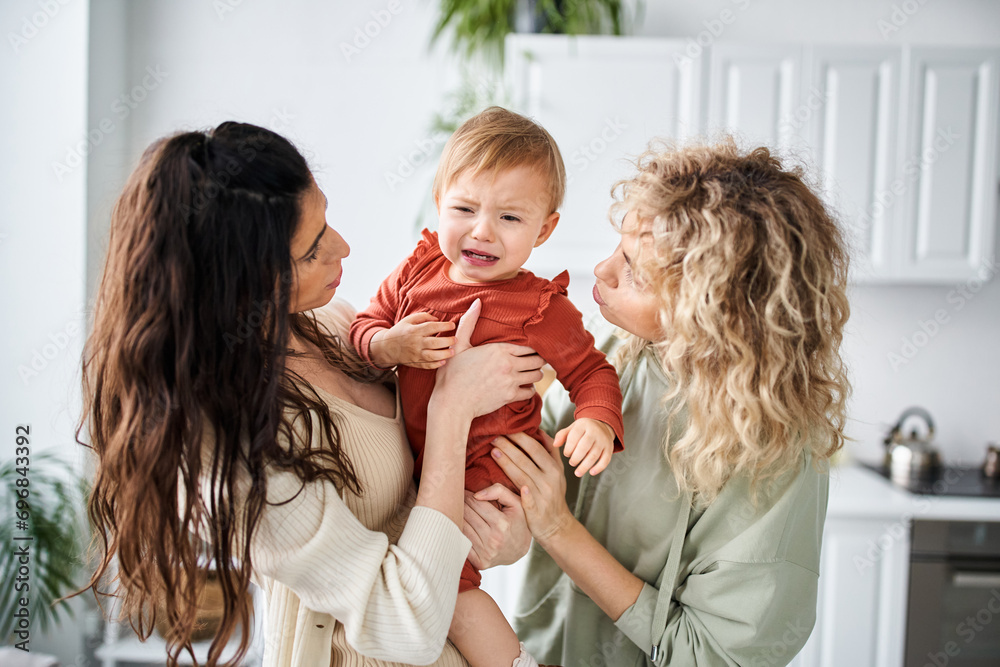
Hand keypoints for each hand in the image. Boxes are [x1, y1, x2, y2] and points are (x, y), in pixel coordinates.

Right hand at [369, 312, 455, 368]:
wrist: (387, 347)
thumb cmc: (401, 331)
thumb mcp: (408, 320)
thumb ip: (423, 316)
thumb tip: (437, 319)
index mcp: (414, 331)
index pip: (431, 327)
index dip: (444, 326)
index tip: (452, 325)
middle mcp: (415, 343)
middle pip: (434, 343)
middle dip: (447, 341)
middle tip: (455, 340)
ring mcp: (415, 354)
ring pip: (431, 356)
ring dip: (444, 354)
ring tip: (452, 352)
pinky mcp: (414, 363)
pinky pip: (426, 366)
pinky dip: (436, 365)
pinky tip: (443, 361)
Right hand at [432, 300, 543, 418]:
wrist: (451, 402)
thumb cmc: (452, 373)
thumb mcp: (458, 344)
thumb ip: (469, 322)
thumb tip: (477, 302)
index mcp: (498, 349)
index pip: (529, 345)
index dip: (533, 347)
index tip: (532, 349)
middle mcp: (508, 364)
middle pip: (538, 360)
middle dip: (538, 360)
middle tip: (534, 360)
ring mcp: (510, 381)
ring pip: (537, 375)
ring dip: (535, 373)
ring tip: (529, 372)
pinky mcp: (510, 396)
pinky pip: (530, 392)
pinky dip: (529, 389)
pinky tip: (522, 386)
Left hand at [462, 486, 530, 568]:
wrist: (520, 550)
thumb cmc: (517, 522)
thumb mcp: (516, 503)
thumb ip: (499, 491)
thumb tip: (476, 494)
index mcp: (503, 524)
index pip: (476, 503)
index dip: (468, 495)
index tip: (464, 492)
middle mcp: (494, 539)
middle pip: (467, 515)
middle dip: (461, 504)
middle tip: (458, 499)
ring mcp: (486, 552)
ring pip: (462, 528)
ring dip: (457, 517)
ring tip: (457, 511)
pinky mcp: (480, 562)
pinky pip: (462, 543)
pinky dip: (458, 533)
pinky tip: (460, 526)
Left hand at [488, 431, 574, 544]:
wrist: (557, 525)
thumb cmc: (553, 495)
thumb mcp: (558, 473)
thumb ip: (550, 453)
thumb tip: (540, 431)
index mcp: (554, 469)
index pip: (536, 449)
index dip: (521, 438)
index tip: (507, 429)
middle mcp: (549, 480)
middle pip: (526, 459)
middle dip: (509, 446)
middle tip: (494, 436)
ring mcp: (542, 495)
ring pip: (521, 475)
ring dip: (505, 462)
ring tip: (493, 451)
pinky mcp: (534, 510)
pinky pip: (525, 499)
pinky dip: (518, 490)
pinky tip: (503, 482)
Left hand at [554, 418, 614, 476]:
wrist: (603, 425)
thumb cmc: (584, 429)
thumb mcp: (572, 428)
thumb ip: (562, 435)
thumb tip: (555, 444)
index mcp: (583, 425)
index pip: (574, 438)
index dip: (568, 448)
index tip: (566, 454)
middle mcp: (594, 432)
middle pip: (584, 447)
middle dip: (576, 458)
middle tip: (571, 463)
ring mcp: (603, 440)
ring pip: (594, 455)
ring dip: (585, 466)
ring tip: (577, 473)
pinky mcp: (609, 448)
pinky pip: (606, 460)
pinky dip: (599, 468)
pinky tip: (591, 472)